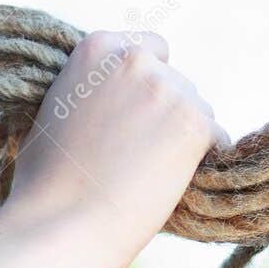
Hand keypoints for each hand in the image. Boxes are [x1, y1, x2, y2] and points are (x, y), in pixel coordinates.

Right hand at [0, 29, 229, 267]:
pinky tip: (172, 179)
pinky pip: (218, 137)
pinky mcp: (193, 123)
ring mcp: (167, 89)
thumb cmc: (50, 178)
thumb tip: (123, 96)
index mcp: (97, 47)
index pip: (151, 49)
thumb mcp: (61, 105)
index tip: (142, 111)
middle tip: (142, 154)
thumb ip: (95, 88)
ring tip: (148, 172)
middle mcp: (135, 59)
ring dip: (185, 138)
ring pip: (199, 110)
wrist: (62, 220)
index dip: (150, 83)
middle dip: (168, 114)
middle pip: (178, 82)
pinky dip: (204, 159)